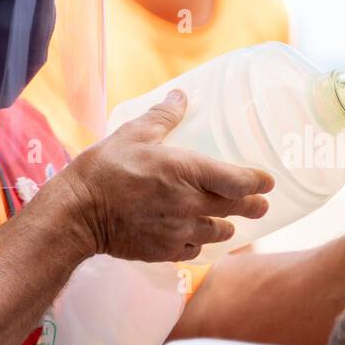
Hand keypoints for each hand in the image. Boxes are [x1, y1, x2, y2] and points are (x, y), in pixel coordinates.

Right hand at [60, 89, 273, 261]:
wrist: (78, 213)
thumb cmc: (105, 168)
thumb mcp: (134, 133)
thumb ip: (164, 115)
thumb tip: (181, 94)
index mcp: (187, 171)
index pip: (238, 180)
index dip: (257, 181)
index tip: (267, 181)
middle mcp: (190, 203)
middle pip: (235, 208)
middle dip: (252, 206)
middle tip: (262, 205)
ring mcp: (179, 230)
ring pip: (217, 232)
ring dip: (226, 227)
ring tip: (228, 223)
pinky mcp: (164, 251)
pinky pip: (193, 250)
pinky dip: (199, 243)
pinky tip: (196, 238)